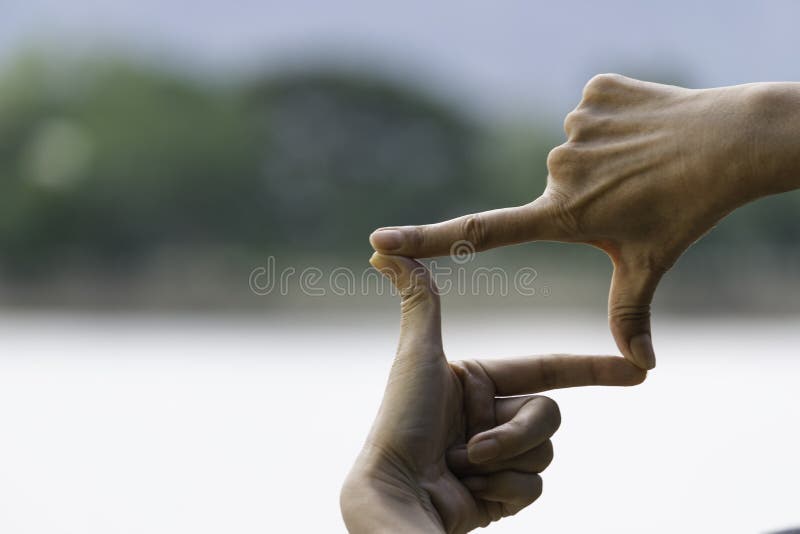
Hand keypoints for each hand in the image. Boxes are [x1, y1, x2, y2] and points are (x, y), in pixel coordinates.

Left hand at [340, 253, 644, 532]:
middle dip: (517, 433)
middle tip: (476, 447)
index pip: (546, 369)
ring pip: (543, 452)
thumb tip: (385, 249)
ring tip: (463, 467)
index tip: (637, 370)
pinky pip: (533, 487)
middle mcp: (489, 415)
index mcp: (477, 382)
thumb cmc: (401, 422)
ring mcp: (498, 456)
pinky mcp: (501, 493)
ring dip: (505, 461)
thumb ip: (420, 301)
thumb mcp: (418, 357)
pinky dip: (503, 492)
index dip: (591, 369)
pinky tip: (468, 493)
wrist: (396, 496)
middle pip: (548, 414)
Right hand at [369, 74, 788, 369]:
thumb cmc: (687, 209)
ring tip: (643, 160)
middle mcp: (560, 169)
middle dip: (587, 190)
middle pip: (558, 184)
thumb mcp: (650, 262)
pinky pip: (591, 108)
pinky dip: (612, 119)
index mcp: (564, 215)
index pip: (481, 233)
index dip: (427, 241)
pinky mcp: (595, 89)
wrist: (730, 143)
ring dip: (601, 154)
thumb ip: (631, 313)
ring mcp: (576, 125)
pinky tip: (644, 128)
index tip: (380, 242)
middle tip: (633, 192)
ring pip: (575, 144)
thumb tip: (642, 368)